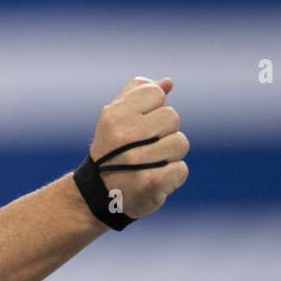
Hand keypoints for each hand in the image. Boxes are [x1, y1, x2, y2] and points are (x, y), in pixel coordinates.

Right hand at [88, 76, 189, 219]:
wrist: (98, 197)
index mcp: (114, 115)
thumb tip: (168, 83)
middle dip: (165, 132)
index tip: (140, 126)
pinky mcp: (151, 183)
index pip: (156, 93)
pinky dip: (173, 177)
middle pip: (172, 117)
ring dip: (170, 155)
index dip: (154, 109)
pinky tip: (156, 180)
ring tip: (151, 164)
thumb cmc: (111, 152)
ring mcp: (137, 160)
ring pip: (180, 143)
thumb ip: (138, 94)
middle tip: (146, 148)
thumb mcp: (114, 118)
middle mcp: (123, 135)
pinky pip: (181, 169)